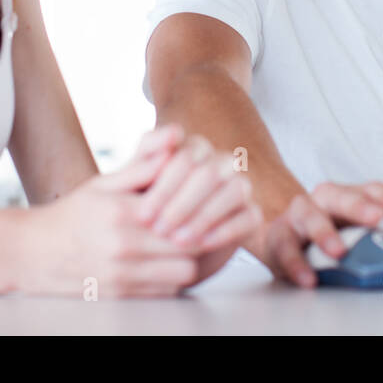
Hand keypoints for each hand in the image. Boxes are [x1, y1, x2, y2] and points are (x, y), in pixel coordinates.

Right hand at [22, 126, 256, 296]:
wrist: (31, 254)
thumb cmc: (72, 215)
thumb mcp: (103, 184)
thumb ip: (142, 164)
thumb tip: (174, 138)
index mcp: (123, 212)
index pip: (183, 215)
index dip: (204, 212)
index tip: (212, 205)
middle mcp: (124, 246)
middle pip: (189, 247)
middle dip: (202, 238)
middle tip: (209, 226)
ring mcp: (122, 276)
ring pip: (182, 274)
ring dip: (190, 261)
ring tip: (188, 245)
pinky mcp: (120, 297)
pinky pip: (165, 292)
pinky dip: (172, 279)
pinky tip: (168, 264)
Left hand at [133, 131, 260, 284]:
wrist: (161, 249)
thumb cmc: (144, 212)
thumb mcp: (132, 189)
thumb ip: (144, 160)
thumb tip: (174, 133)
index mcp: (193, 147)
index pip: (185, 158)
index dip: (164, 188)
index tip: (143, 215)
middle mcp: (220, 161)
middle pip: (209, 174)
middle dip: (181, 204)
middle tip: (158, 231)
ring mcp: (239, 186)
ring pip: (232, 191)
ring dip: (203, 217)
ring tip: (178, 241)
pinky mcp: (251, 213)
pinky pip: (248, 217)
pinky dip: (225, 231)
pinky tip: (201, 245)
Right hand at [261, 181, 382, 288]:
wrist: (280, 238)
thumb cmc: (324, 235)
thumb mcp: (349, 232)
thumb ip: (373, 239)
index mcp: (345, 198)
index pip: (368, 190)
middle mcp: (322, 201)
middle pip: (340, 196)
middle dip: (358, 206)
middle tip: (375, 219)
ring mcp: (297, 216)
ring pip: (309, 215)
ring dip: (325, 232)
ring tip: (338, 252)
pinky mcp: (278, 237)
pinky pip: (286, 248)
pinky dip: (297, 264)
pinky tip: (309, 278)